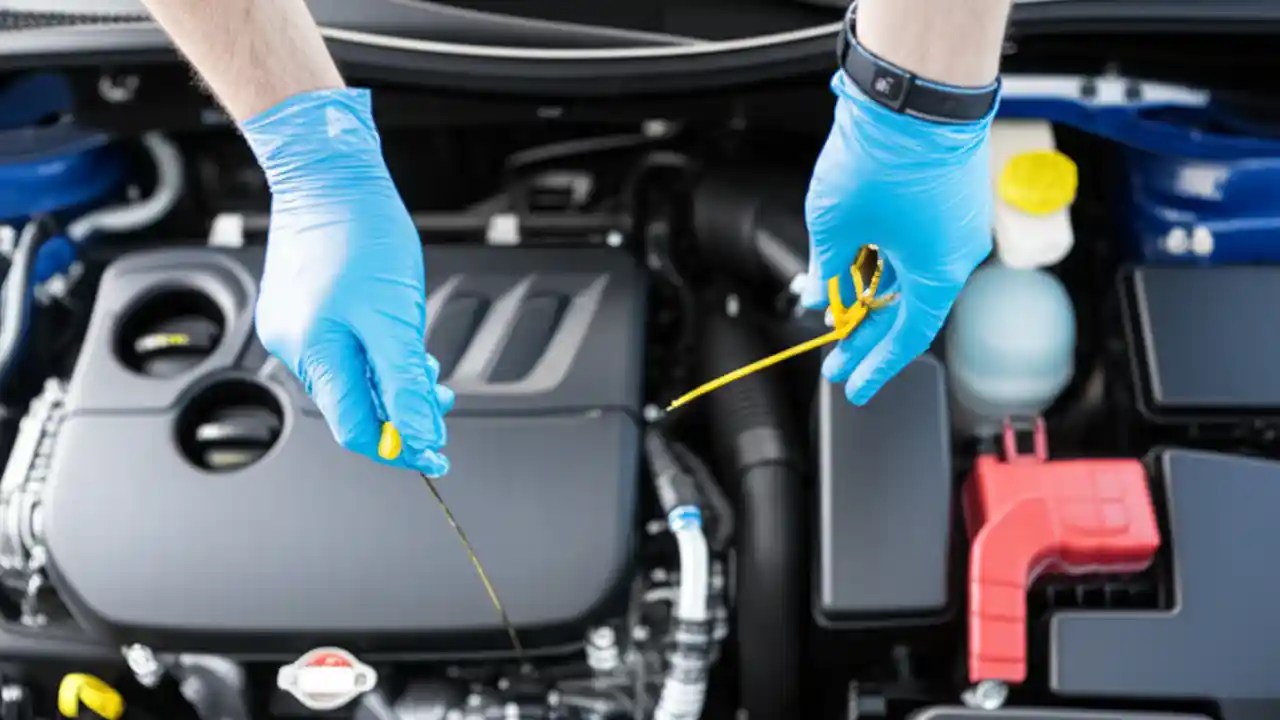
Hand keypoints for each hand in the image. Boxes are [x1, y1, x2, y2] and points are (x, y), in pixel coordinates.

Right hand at [242, 88, 452, 475]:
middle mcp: (294, 347)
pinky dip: (375, 358)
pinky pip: (342, 352)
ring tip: (426, 368)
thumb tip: (417, 436)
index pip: (356, 429)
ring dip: (391, 383)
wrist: (330, 175)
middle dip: (401, 410)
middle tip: (441, 401)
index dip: (399, 445)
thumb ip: (404, 384)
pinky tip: (397, 345)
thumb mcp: (396, 318)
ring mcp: (294, 327)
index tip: (435, 451)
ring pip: (350, 379)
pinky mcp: (302, 309)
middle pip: (353, 406)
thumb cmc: (362, 235)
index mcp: (314, 353)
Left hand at [802, 72, 995, 404]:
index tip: (853, 386)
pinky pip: (917, 245)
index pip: (907, 337)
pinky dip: (885, 260)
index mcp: (937, 273)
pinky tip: (854, 264)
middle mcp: (955, 253)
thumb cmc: (881, 158)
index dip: (877, 365)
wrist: (914, 91)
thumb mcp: (834, 225)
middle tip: (835, 358)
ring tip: (834, 308)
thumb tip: (819, 294)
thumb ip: (827, 269)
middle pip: (908, 309)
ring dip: (872, 293)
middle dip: (867, 335)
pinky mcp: (949, 196)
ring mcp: (955, 223)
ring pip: (911, 274)